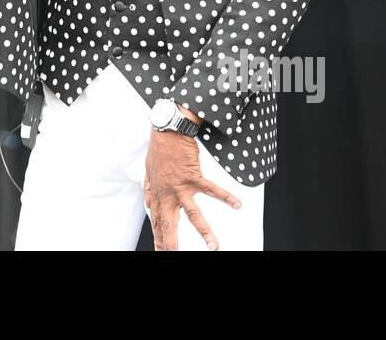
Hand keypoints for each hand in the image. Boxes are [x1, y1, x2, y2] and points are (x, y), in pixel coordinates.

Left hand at [144, 128, 241, 250]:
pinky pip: (211, 190)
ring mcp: (180, 186)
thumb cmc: (159, 149)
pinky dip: (225, 197)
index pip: (157, 221)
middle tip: (171, 256)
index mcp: (158, 193)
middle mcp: (167, 193)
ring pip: (193, 214)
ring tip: (214, 246)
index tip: (160, 250)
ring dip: (205, 232)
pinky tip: (237, 205)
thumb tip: (149, 203)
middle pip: (168, 224)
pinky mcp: (192, 176)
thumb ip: (150, 190)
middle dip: (170, 243)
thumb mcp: (149, 172)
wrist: (166, 130)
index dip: (158, 237)